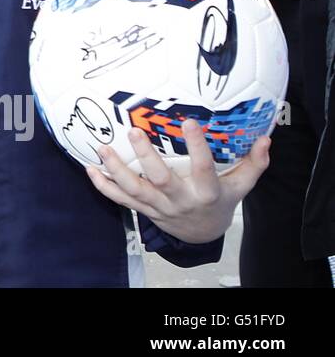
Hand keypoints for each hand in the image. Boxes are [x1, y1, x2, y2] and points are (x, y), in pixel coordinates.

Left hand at [85, 120, 270, 243]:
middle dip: (145, 157)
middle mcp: (180, 200)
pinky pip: (120, 200)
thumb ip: (253, 163)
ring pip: (134, 191)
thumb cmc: (219, 202)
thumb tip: (266, 138)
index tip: (189, 121)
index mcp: (206, 192)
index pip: (203, 168)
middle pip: (160, 180)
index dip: (198, 146)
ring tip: (102, 149)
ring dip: (115, 170)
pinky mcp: (143, 210)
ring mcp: (158, 207)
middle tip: (133, 131)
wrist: (201, 234)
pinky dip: (103, 186)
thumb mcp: (241, 186)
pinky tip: (90, 168)